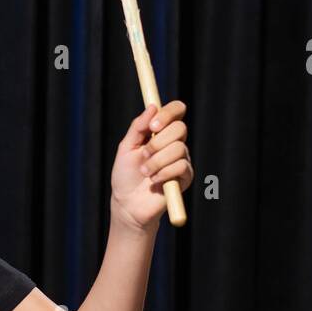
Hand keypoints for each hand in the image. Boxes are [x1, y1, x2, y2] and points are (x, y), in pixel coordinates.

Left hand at [110, 100, 192, 231]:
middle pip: (180, 128)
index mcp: (161, 132)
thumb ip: (137, 127)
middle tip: (144, 154)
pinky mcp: (186, 177)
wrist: (128, 204)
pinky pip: (181, 166)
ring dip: (157, 161)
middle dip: (157, 142)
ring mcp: (182, 160)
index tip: (152, 126)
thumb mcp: (126, 148)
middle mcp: (175, 143)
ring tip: (145, 172)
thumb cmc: (125, 175)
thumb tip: (152, 106)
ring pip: (179, 148)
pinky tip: (154, 181)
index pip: (176, 111)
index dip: (168, 113)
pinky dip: (164, 173)